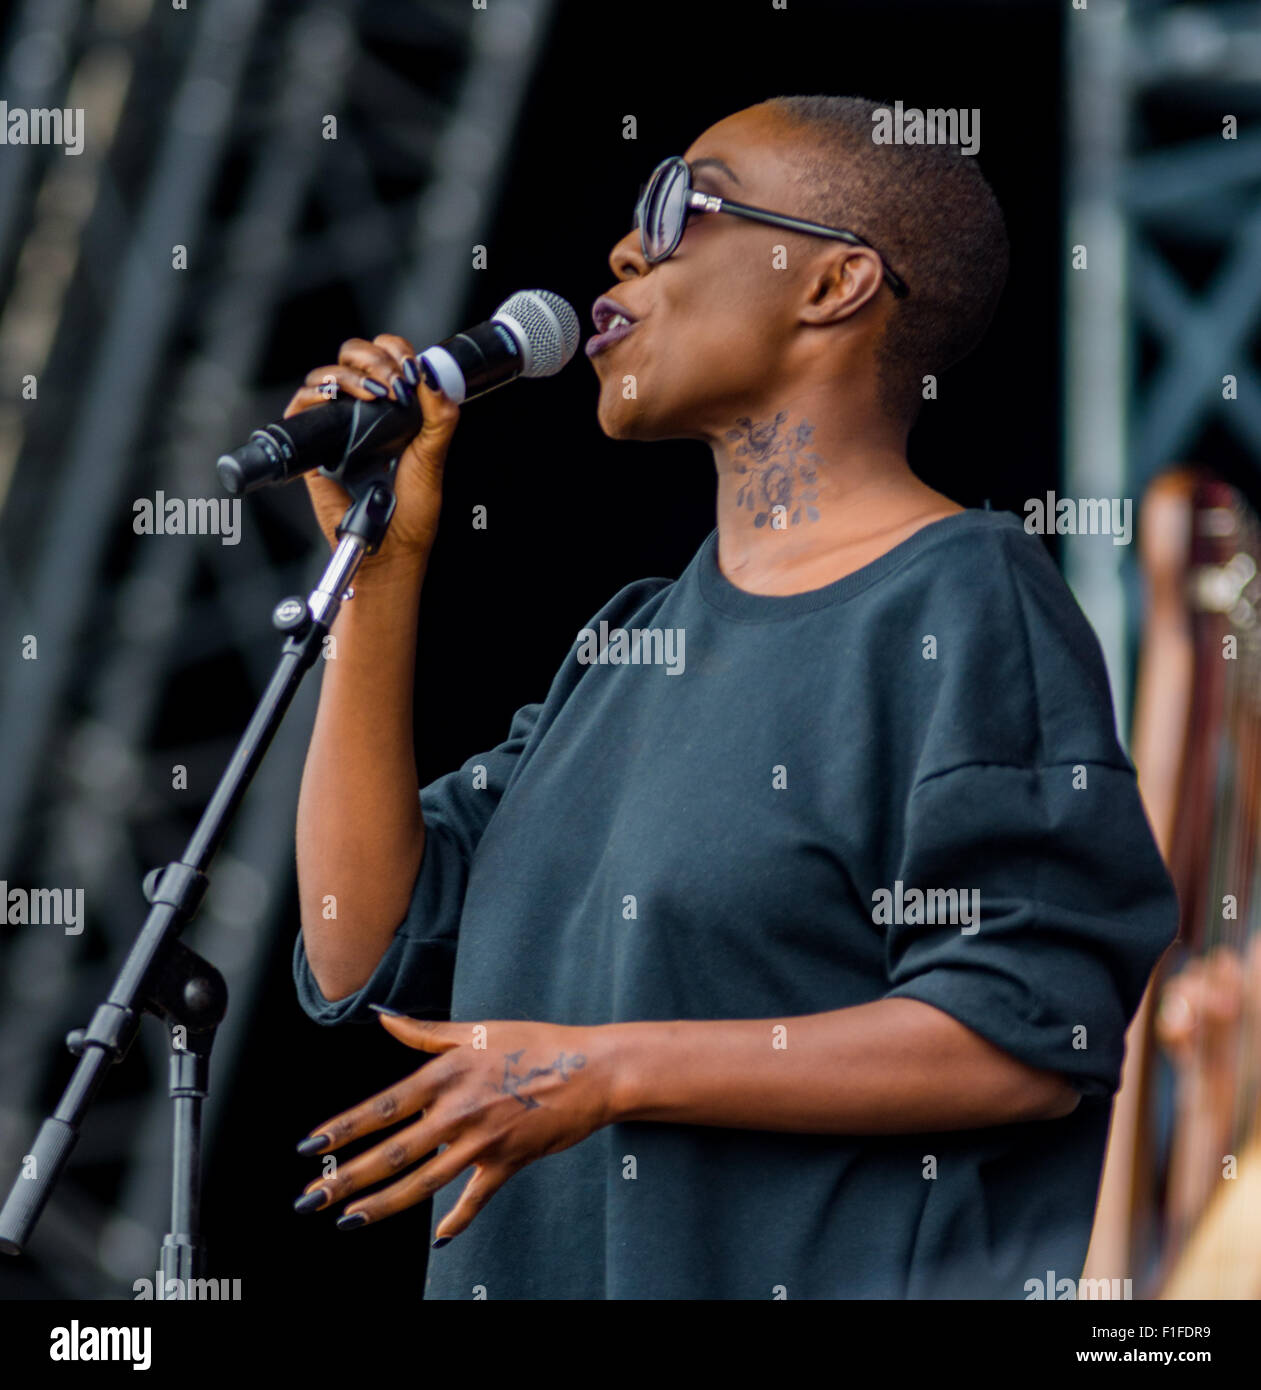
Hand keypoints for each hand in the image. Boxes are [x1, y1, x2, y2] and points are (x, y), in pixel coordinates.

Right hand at [284, 334, 460, 569]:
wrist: (390, 547)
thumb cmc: (412, 513)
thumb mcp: (434, 457)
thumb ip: (440, 416)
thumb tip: (431, 374)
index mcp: (395, 409)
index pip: (386, 357)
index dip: (394, 350)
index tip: (410, 368)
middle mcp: (364, 413)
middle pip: (352, 356)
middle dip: (373, 358)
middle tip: (393, 384)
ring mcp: (338, 427)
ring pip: (326, 374)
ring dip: (349, 374)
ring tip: (374, 396)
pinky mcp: (314, 446)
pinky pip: (301, 405)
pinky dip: (314, 393)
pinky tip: (335, 399)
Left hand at [294, 1013, 621, 1242]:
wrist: (591, 1068)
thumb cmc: (535, 1042)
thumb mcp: (477, 1029)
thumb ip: (424, 1032)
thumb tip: (384, 1018)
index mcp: (446, 1076)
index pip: (382, 1107)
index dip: (343, 1128)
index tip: (309, 1147)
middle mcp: (458, 1111)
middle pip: (392, 1152)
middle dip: (345, 1179)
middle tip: (308, 1199)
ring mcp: (482, 1141)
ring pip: (422, 1182)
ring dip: (380, 1205)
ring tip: (346, 1221)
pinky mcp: (508, 1161)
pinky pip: (476, 1197)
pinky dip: (456, 1220)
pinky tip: (436, 1238)